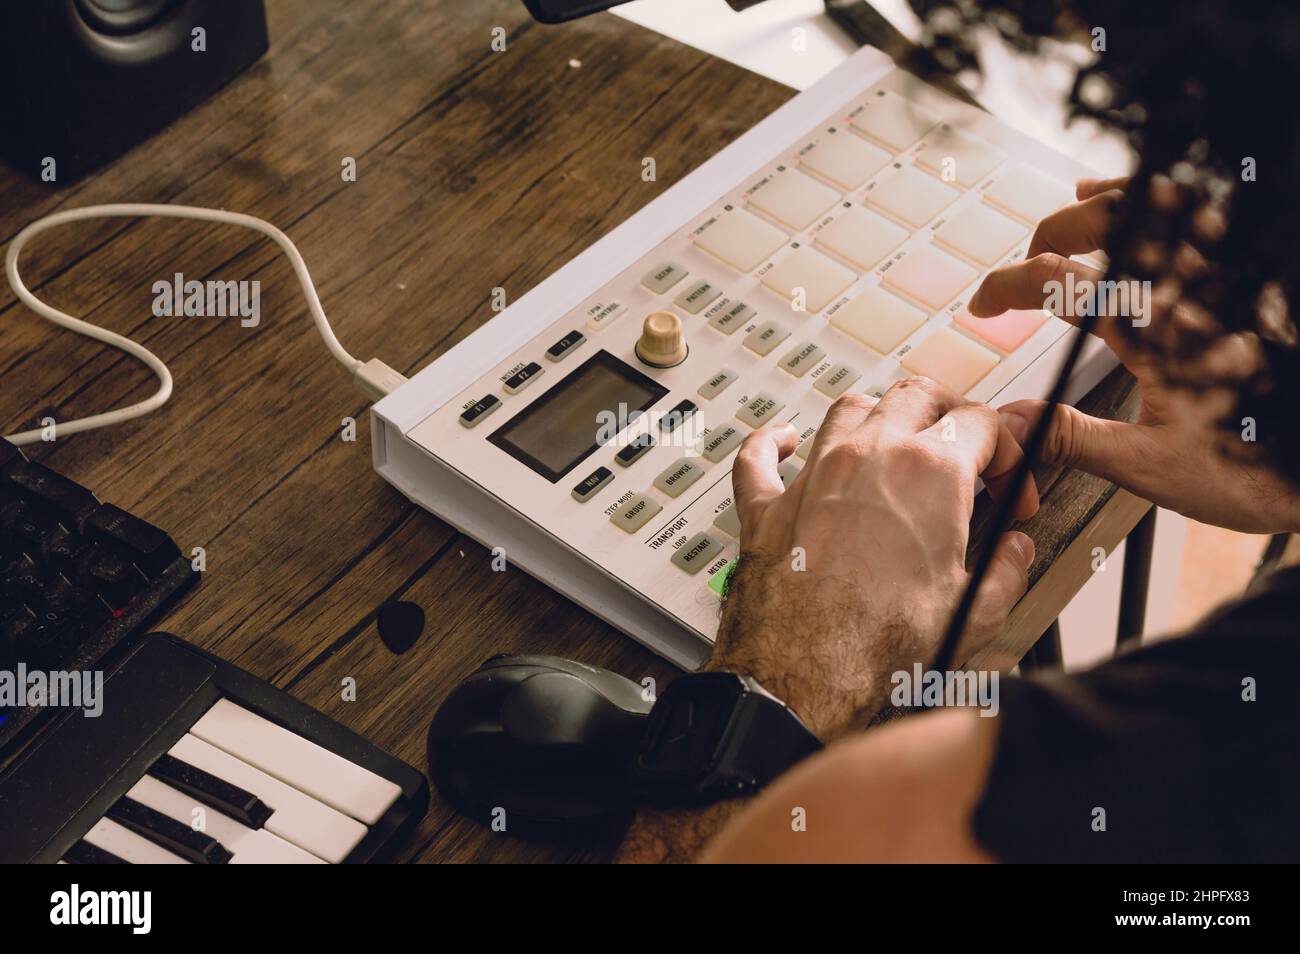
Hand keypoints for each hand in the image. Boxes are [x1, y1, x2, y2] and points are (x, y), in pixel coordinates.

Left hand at [706, 379, 1038, 739]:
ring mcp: (813, 475)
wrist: (802, 674)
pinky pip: (761, 454)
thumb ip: (1006, 571)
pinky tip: (784, 441)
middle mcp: (868, 457)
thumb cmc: (878, 643)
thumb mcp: (972, 612)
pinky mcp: (767, 505)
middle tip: (960, 450)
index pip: (982, 422)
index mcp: (929, 472)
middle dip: (947, 414)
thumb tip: (1013, 554)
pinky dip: (774, 443)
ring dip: (876, 416)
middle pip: (916, 396)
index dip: (1006, 452)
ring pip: (848, 408)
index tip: (1006, 488)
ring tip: (889, 440)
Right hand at [969, 176, 1299, 533]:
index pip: (1061, 283)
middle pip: (1106, 223)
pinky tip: (1149, 203)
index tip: (983, 307)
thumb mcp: (1148, 466)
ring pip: (1160, 206)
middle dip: (1050, 236)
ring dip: (1107, 205)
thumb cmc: (1255, 473)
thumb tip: (1011, 423)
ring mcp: (1225, 282)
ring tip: (1070, 210)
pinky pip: (1206, 220)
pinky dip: (1168, 202)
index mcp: (1156, 334)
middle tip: (1024, 271)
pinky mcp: (1248, 288)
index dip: (1008, 288)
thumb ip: (1073, 439)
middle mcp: (1192, 293)